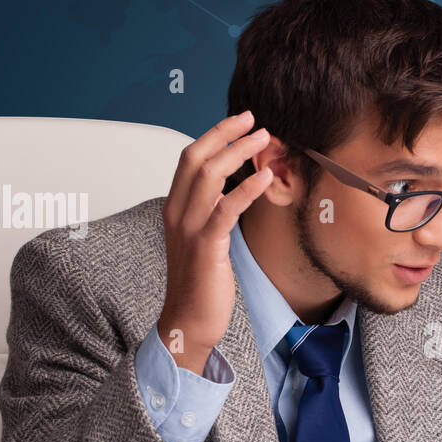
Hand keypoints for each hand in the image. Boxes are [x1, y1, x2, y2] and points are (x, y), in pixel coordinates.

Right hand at [159, 110, 275, 373]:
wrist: (188, 320)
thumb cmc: (201, 282)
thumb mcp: (204, 239)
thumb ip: (212, 212)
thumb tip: (234, 191)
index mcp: (175, 208)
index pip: (190, 158)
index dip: (214, 135)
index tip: (240, 121)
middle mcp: (177, 213)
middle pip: (197, 157)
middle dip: (226, 133)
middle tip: (255, 120)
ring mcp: (189, 229)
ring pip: (209, 176)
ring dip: (240, 152)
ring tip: (266, 140)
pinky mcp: (207, 247)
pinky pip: (226, 209)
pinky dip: (247, 189)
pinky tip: (266, 177)